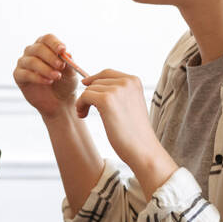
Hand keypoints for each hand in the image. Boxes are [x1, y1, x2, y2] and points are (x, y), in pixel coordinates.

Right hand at [13, 34, 82, 120]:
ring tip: (56, 77)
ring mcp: (24, 63)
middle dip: (51, 57)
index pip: (47, 39)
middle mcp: (32, 51)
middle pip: (38, 48)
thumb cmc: (65, 83)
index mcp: (46, 46)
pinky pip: (25, 73)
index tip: (62, 50)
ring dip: (45, 69)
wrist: (59, 102)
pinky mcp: (18, 75)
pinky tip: (47, 81)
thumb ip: (69, 63)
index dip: (54, 43)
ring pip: (31, 61)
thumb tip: (66, 54)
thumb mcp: (71, 73)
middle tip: (61, 66)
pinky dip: (37, 78)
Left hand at [74, 68, 176, 191]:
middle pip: (96, 81)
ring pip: (89, 89)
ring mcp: (117, 89)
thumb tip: (89, 82)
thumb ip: (117, 92)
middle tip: (86, 109)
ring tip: (85, 114)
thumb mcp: (129, 103)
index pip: (106, 72)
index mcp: (134, 80)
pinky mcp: (107, 100)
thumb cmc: (134, 131)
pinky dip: (80, 105)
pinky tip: (83, 115)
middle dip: (89, 94)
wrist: (142, 148)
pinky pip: (84, 96)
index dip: (93, 79)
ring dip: (83, 101)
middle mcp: (127, 81)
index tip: (85, 87)